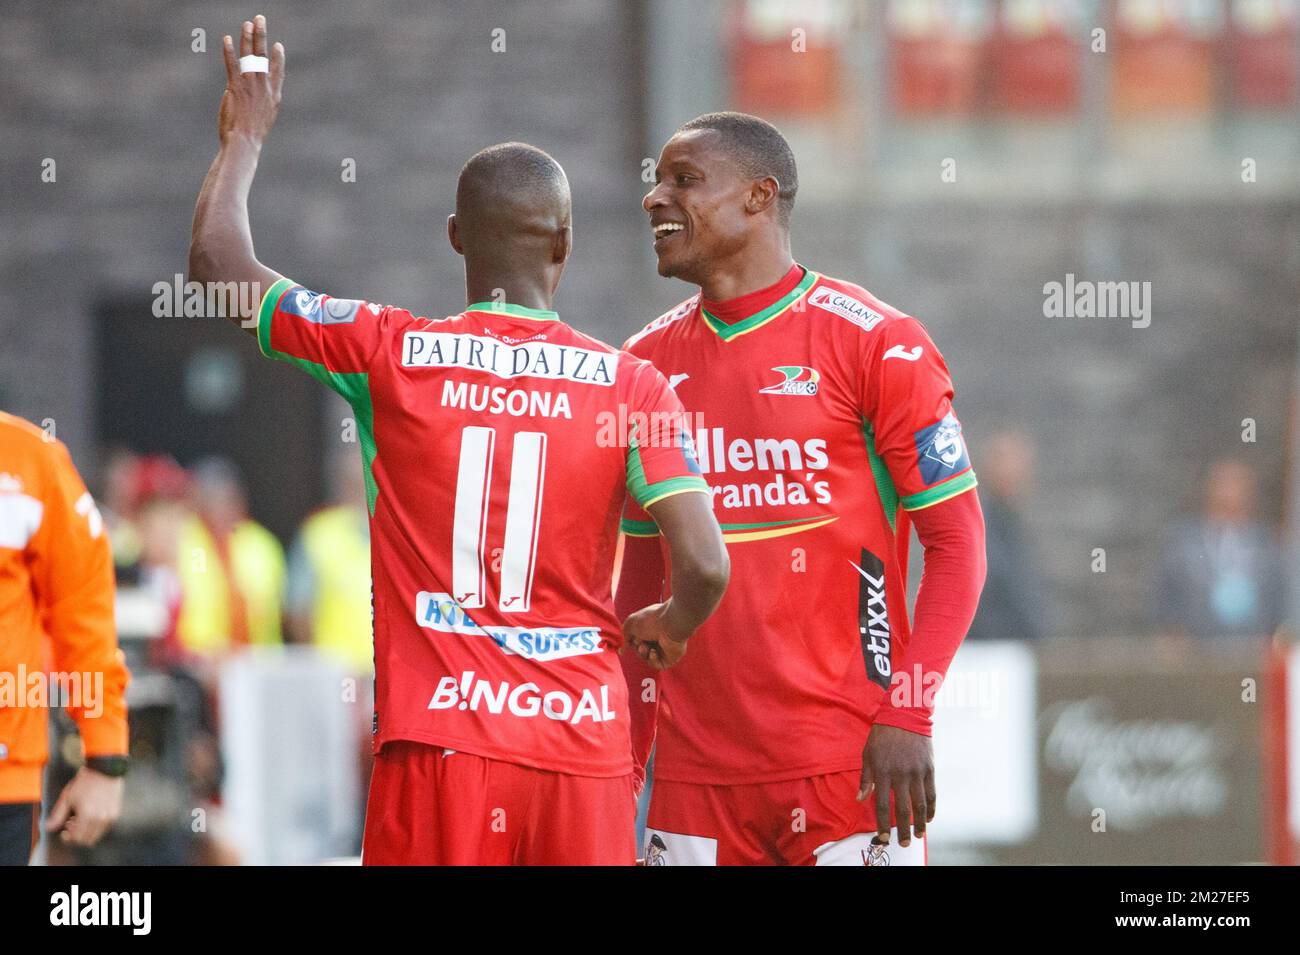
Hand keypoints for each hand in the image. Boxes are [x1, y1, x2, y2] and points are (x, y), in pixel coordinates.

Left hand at [45, 766, 124, 846]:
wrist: (105, 770)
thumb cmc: (85, 782)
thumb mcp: (67, 797)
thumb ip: (57, 815)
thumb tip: (48, 827)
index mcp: (87, 815)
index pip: (77, 838)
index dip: (68, 837)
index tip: (64, 830)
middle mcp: (100, 818)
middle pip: (87, 840)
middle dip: (77, 836)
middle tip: (71, 824)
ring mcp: (110, 816)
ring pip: (97, 836)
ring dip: (87, 832)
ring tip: (81, 819)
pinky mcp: (115, 813)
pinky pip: (104, 828)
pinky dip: (96, 827)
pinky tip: (90, 816)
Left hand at [218, 15, 284, 145]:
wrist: (245, 141)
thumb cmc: (252, 135)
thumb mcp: (263, 119)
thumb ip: (260, 103)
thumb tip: (251, 97)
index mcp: (274, 95)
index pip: (277, 71)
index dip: (278, 57)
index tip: (278, 46)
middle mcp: (264, 86)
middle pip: (263, 56)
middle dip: (262, 36)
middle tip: (260, 20)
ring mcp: (250, 85)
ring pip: (249, 55)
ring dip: (247, 37)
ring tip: (247, 24)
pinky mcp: (236, 86)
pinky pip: (232, 64)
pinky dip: (229, 51)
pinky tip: (226, 39)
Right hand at [622, 600, 689, 669]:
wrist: (670, 624)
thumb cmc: (651, 620)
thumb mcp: (630, 623)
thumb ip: (624, 636)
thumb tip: (622, 650)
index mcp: (651, 628)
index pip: (637, 640)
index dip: (631, 643)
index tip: (624, 648)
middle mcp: (658, 638)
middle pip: (642, 650)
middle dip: (638, 648)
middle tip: (640, 643)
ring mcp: (665, 648)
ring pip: (648, 658)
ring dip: (644, 654)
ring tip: (646, 647)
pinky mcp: (671, 658)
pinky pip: (657, 665)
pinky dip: (652, 660)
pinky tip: (654, 652)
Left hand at [857, 724, 934, 847]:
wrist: (905, 715)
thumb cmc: (882, 736)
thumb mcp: (868, 754)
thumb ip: (866, 779)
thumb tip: (859, 800)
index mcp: (882, 772)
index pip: (881, 805)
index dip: (882, 824)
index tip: (883, 838)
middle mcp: (900, 775)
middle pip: (902, 809)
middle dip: (902, 829)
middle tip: (903, 844)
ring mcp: (917, 772)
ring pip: (920, 804)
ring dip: (919, 823)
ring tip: (918, 835)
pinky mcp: (929, 768)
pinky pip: (932, 793)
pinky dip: (932, 808)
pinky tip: (929, 818)